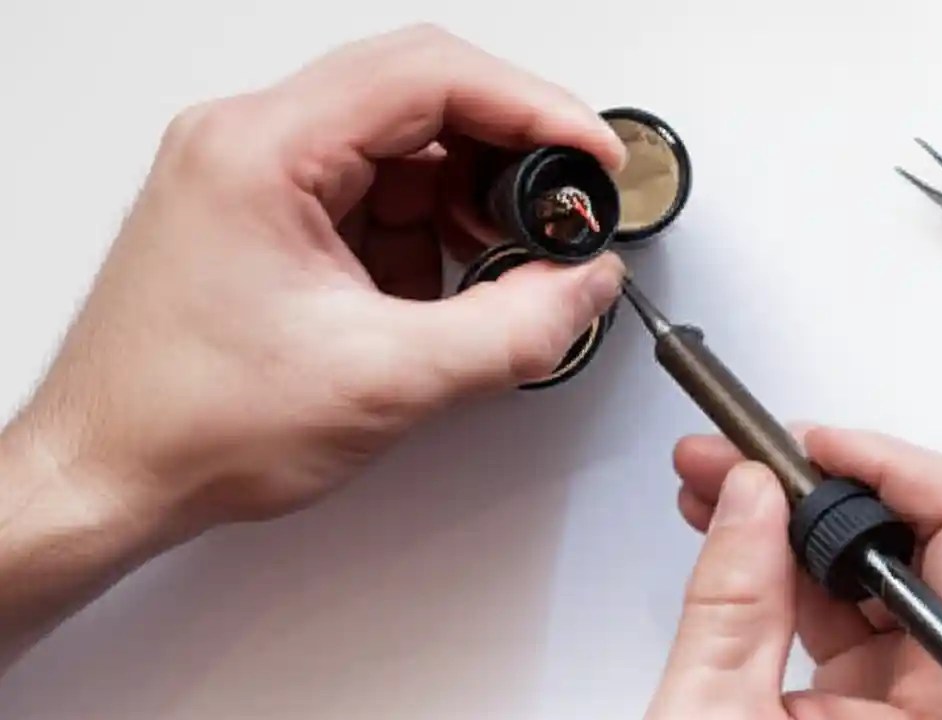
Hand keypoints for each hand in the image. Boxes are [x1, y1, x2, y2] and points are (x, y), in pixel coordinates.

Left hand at [3, 24, 626, 537]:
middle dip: (506, 158)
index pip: (429, 76)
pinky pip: (375, 196)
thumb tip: (585, 286)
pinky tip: (443, 289)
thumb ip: (514, 329)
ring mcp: (258, 177)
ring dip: (466, 203)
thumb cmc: (187, 425)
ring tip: (500, 268)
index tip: (589, 154)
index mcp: (263, 151)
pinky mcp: (270, 217)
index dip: (532, 107)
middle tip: (561, 213)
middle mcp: (251, 143)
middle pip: (420, 99)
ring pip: (404, 149)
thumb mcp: (386, 380)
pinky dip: (427, 236)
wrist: (109, 475)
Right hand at [646, 427, 941, 718]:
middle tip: (750, 465)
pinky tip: (754, 552)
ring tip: (726, 498)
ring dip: (819, 523)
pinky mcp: (925, 707)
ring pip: (917, 565)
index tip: (806, 447)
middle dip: (837, 486)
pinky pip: (887, 607)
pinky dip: (820, 571)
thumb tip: (747, 493)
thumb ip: (731, 596)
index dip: (890, 464)